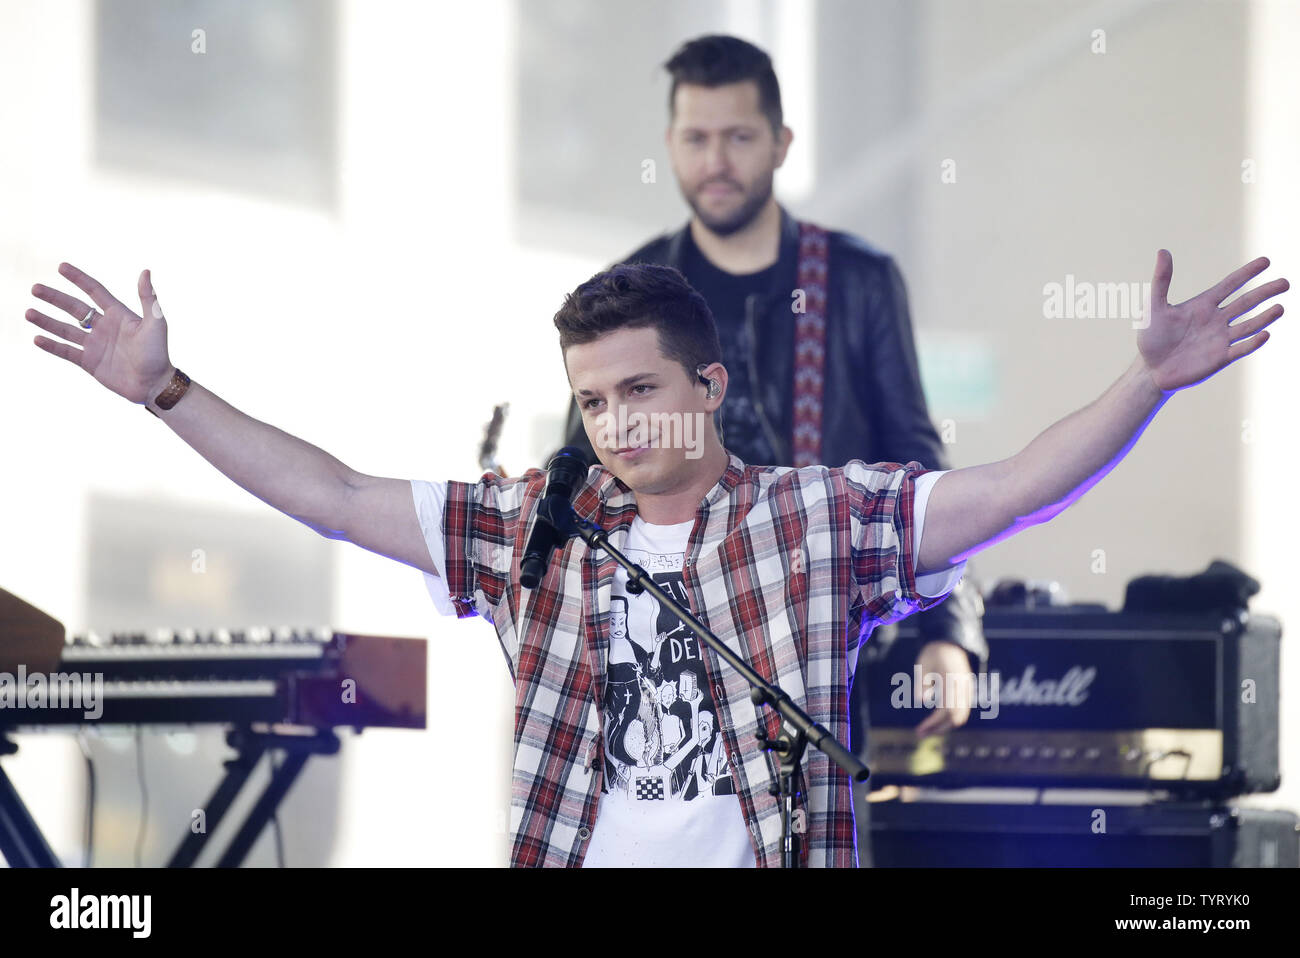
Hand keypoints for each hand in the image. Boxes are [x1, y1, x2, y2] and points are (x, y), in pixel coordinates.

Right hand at [26, 263, 173, 404]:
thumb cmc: (158, 353)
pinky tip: (37, 338)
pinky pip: (67, 351)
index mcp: (118, 315)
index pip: (95, 291)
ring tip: (28, 313)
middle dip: (55, 298)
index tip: (61, 267)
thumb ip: (148, 299)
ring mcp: (95, 345)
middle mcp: (104, 327)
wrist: (154, 384)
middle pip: (74, 308)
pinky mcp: (90, 362)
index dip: (79, 279)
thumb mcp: (156, 323)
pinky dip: (52, 346)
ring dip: (47, 321)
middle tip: (35, 288)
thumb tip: (145, 271)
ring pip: (66, 329)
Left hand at [912, 640, 973, 738]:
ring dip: (945, 725)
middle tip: (921, 733)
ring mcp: (967, 690)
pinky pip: (962, 710)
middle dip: (939, 728)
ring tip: (927, 730)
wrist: (950, 644)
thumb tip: (922, 701)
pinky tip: (936, 721)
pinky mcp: (967, 692)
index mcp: (951, 681)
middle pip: (956, 717)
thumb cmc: (932, 654)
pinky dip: (950, 719)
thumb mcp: (922, 665)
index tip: (920, 729)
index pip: (946, 710)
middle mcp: (962, 687)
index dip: (934, 723)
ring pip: (961, 716)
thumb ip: (922, 683)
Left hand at [1138, 250, 1286, 393]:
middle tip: (1285, 282)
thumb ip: (1161, 281)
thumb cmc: (1151, 338)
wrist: (1150, 370)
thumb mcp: (1154, 308)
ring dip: (1264, 317)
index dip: (1247, 273)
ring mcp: (1220, 339)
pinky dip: (1252, 342)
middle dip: (1265, 292)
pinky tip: (1265, 334)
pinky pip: (1240, 349)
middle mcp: (1216, 320)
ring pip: (1248, 325)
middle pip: (1246, 303)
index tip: (1265, 261)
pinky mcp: (1220, 358)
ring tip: (1279, 308)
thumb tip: (1163, 251)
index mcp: (1203, 305)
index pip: (1230, 285)